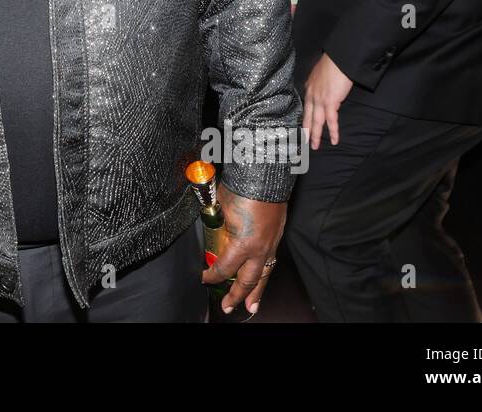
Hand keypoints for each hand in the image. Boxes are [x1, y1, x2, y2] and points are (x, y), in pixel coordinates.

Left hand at [200, 186, 286, 315]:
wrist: (265, 174)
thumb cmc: (242, 188)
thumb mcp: (219, 207)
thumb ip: (213, 221)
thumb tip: (206, 225)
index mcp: (243, 244)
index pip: (224, 268)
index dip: (211, 275)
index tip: (204, 278)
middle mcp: (260, 249)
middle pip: (248, 280)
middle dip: (237, 296)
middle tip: (229, 308)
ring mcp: (271, 243)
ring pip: (264, 273)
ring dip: (257, 292)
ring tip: (252, 306)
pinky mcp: (277, 236)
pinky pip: (270, 261)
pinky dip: (265, 273)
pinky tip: (262, 277)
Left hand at [303, 52, 353, 148]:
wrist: (340, 58)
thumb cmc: (334, 63)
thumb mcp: (323, 74)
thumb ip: (322, 84)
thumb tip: (325, 88)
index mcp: (309, 87)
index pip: (306, 106)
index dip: (305, 117)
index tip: (304, 126)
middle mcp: (311, 94)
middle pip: (308, 116)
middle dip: (306, 130)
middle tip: (305, 142)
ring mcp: (319, 99)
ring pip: (316, 121)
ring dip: (316, 135)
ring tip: (315, 146)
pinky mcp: (330, 101)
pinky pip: (331, 120)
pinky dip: (333, 131)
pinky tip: (334, 140)